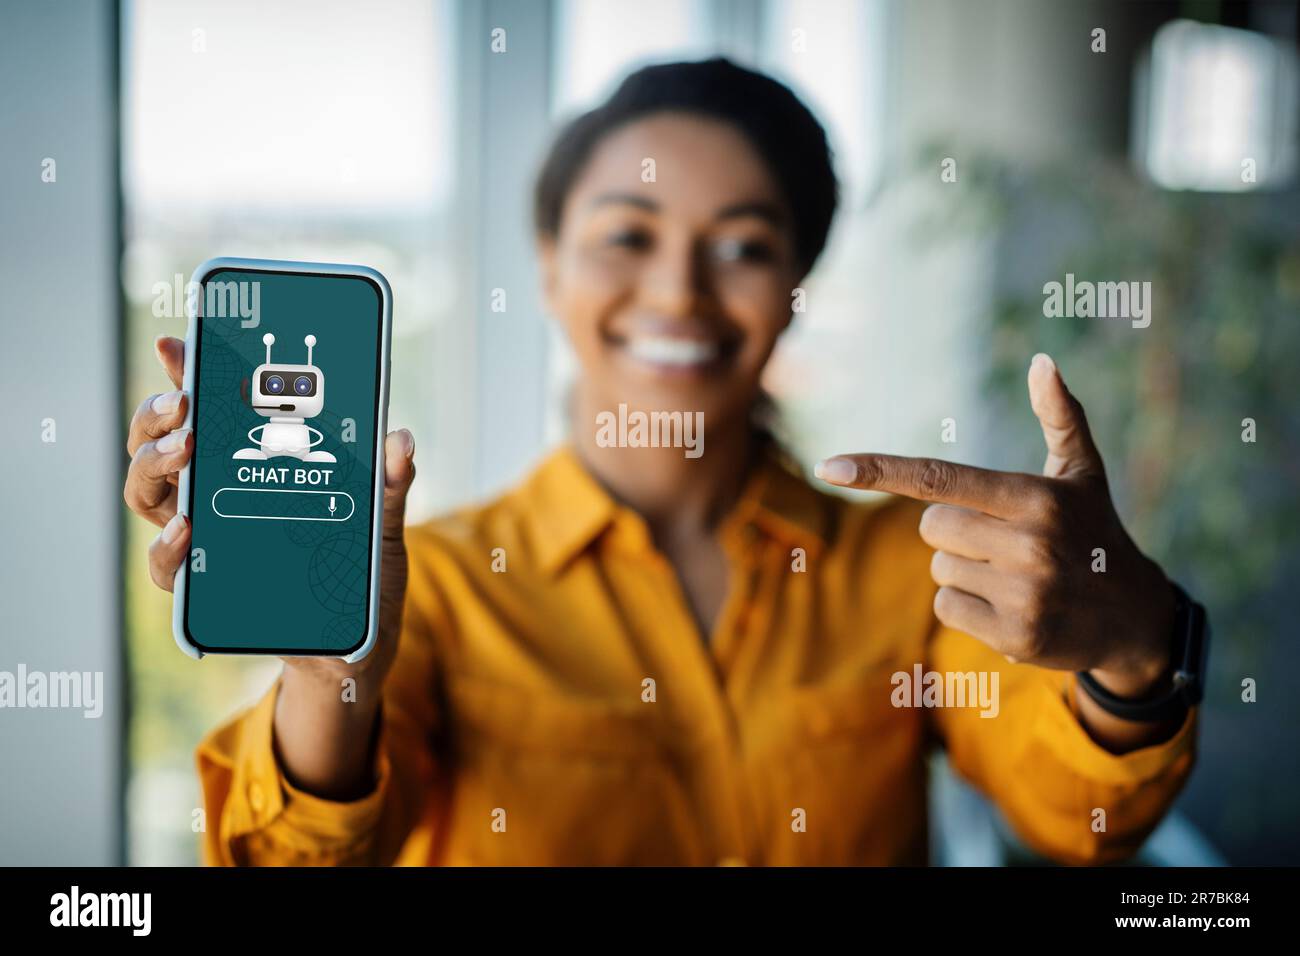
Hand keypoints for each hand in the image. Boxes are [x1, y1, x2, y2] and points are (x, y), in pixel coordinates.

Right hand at [124, 335, 416, 690]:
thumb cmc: (361, 575)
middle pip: (157, 445)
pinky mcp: (209, 590)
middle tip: (185, 404)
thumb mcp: (383, 522)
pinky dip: (168, 547)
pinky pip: (169, 569)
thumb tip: (398, 438)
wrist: (357, 646)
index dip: (186, 374)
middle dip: (156, 415)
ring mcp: (206, 543)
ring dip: (152, 464)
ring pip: (145, 494)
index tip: (179, 342)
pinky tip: (187, 530)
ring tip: (185, 448)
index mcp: (250, 467)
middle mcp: (216, 499)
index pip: (207, 412)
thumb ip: (389, 482)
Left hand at [816, 353, 1174, 699]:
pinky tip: (1013, 607)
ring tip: (1016, 575)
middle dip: (955, 532)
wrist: (1135, 617)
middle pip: (931, 527)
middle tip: (1003, 541)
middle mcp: (1029, 544)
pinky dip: (969, 608)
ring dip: (965, 571)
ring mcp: (1024, 593)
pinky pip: (948, 608)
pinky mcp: (1017, 636)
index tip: (829, 466)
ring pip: (939, 569)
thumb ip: (1059, 416)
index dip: (879, 469)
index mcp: (1036, 498)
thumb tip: (1044, 361)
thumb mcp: (1082, 473)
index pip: (939, 478)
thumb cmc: (1094, 531)